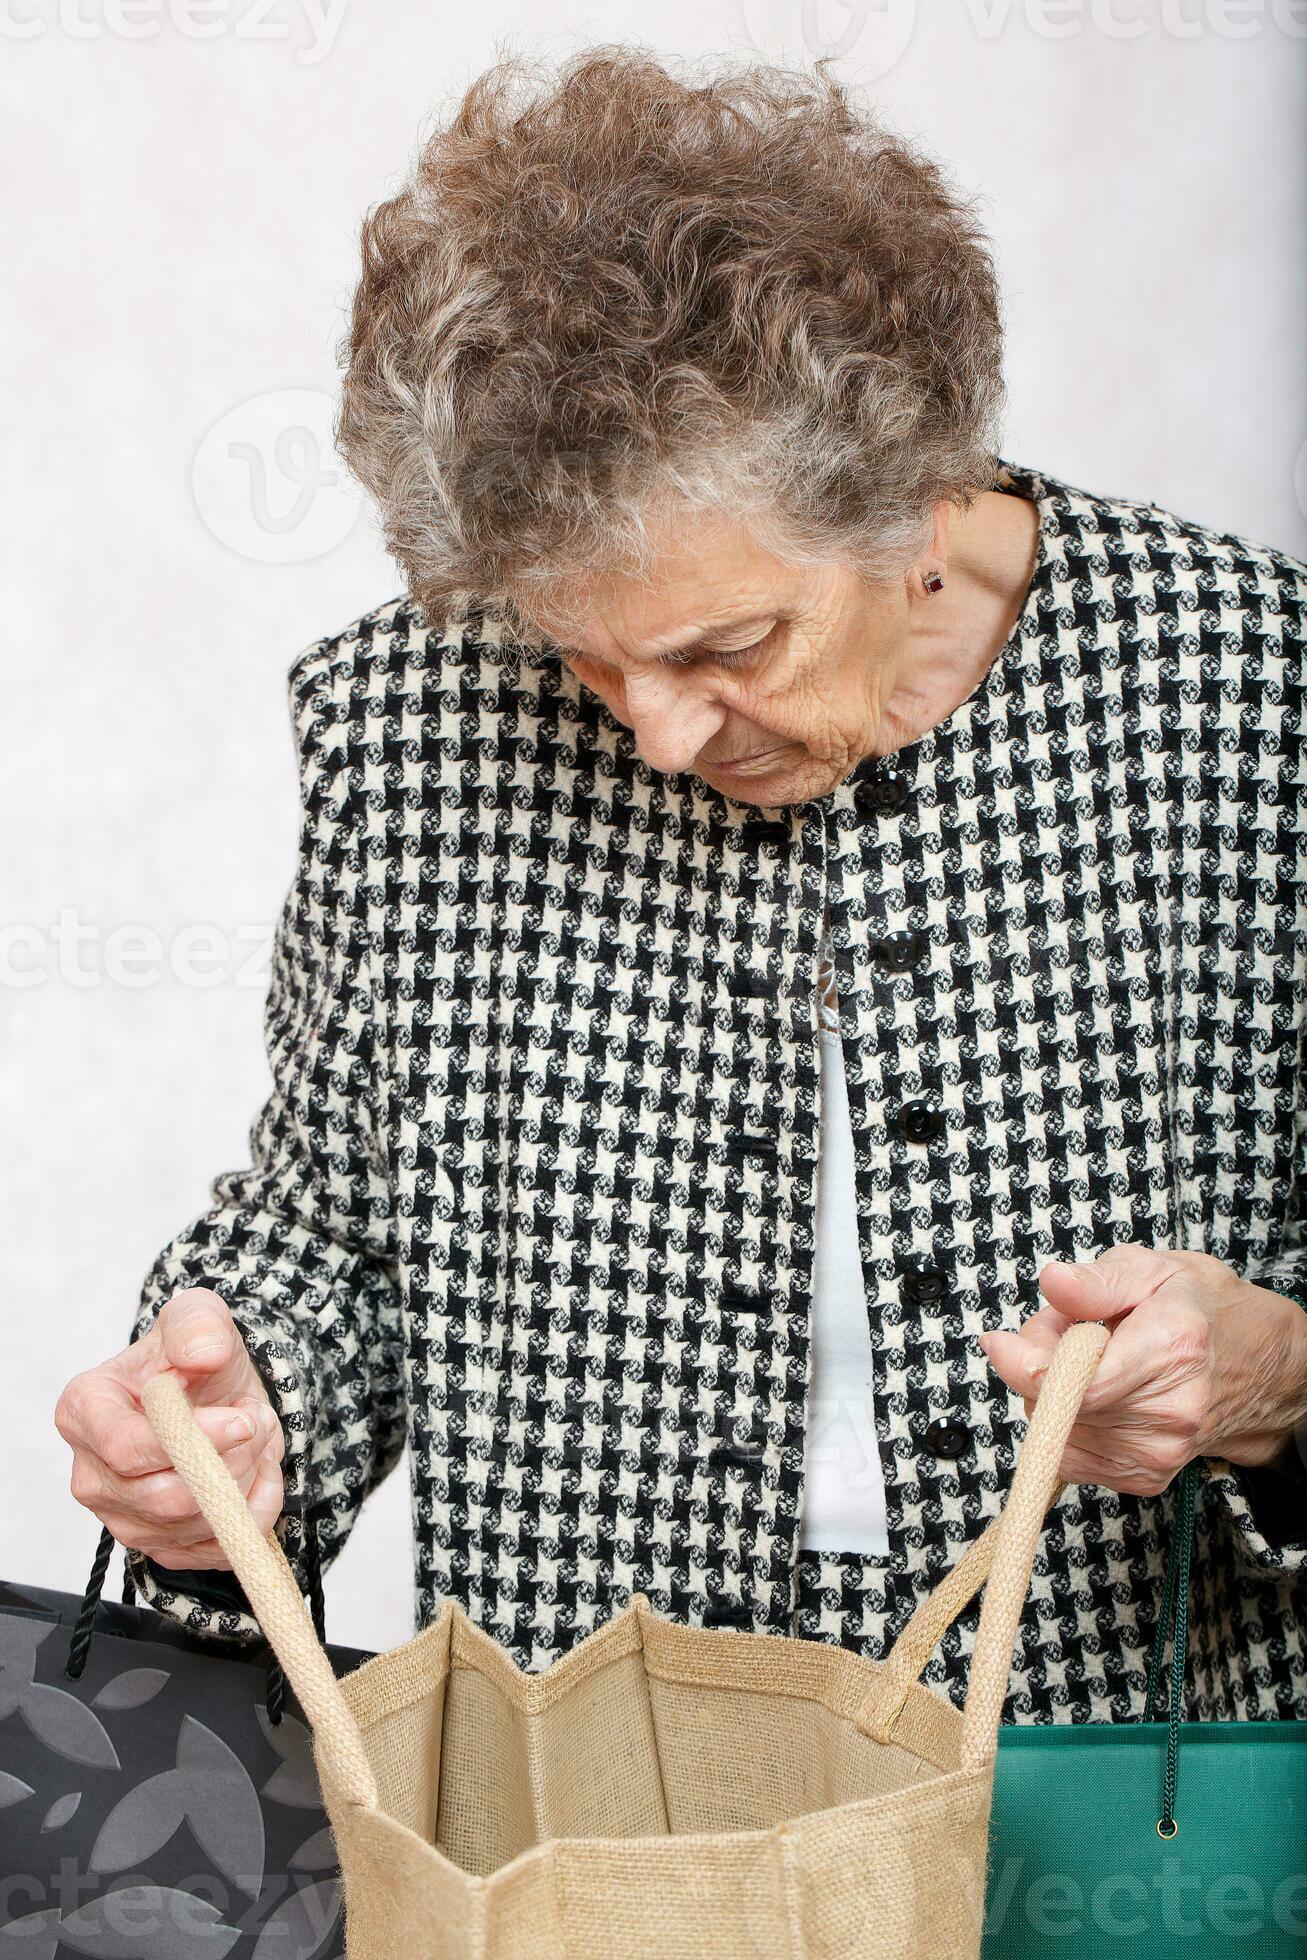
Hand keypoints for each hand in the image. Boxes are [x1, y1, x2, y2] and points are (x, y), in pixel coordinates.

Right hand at [55, 1289, 283, 1568]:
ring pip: (199, 1524)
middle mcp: (92, 1475)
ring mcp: (123, 1519)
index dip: (193, 1441)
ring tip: (251, 1436)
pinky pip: (221, 1548)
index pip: (127, 1450)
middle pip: (166, 1498)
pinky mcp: (161, 1549)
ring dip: (247, 1478)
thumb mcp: (198, 1318)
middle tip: (255, 1421)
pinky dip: (254, 1510)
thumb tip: (201, 1353)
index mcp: (84, 1412)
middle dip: (230, 1460)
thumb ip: (198, 1327)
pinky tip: (252, 1470)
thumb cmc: (193, 1356)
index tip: (241, 1420)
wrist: (215, 1392)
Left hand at [978, 1245, 1306, 1496]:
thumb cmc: (1196, 1309)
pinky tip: (1098, 1395)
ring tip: (1094, 1360)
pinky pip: (1070, 1455)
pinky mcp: (1145, 1477)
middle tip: (1070, 1330)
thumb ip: (1097, 1280)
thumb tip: (1052, 1281)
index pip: (1081, 1384)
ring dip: (1055, 1393)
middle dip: (1043, 1363)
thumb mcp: (1149, 1269)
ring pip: (1058, 1430)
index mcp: (1172, 1350)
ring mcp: (1160, 1451)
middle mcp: (1171, 1411)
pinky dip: (1068, 1423)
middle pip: (1059, 1404)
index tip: (1000, 1342)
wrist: (1253, 1363)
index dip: (1028, 1365)